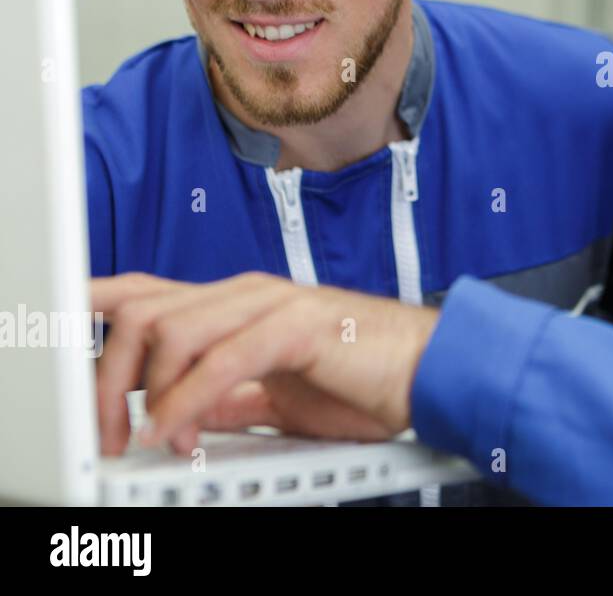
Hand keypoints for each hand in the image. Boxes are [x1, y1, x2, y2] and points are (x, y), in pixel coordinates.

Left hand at [91, 272, 439, 456]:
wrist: (433, 370)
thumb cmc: (368, 379)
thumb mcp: (281, 396)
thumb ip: (229, 397)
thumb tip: (179, 416)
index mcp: (239, 303)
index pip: (146, 291)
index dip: (92, 310)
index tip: (60, 351)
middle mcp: (248, 293)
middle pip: (142, 310)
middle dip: (105, 373)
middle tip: (107, 433)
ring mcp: (272, 303)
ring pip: (172, 330)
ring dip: (142, 393)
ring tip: (145, 440)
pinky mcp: (300, 326)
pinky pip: (223, 360)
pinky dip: (189, 401)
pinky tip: (180, 432)